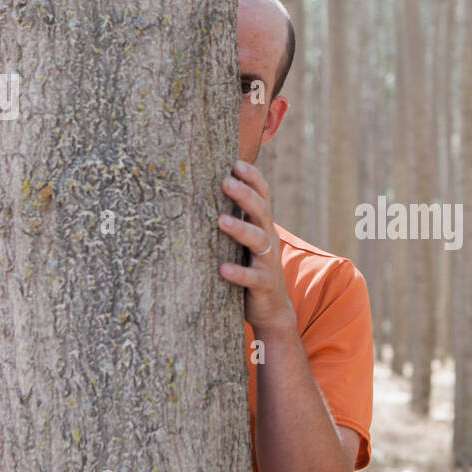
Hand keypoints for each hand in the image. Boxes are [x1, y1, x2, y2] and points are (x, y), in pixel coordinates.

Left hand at [217, 159, 295, 333]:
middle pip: (261, 211)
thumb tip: (201, 192)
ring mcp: (267, 262)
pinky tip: (223, 269)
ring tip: (220, 220)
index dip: (253, 178)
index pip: (263, 195)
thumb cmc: (250, 268)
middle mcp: (268, 239)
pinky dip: (238, 272)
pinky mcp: (263, 284)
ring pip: (258, 240)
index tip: (236, 163)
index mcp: (263, 226)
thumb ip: (234, 219)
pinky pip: (252, 277)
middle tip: (226, 181)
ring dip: (240, 228)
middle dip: (245, 195)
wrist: (271, 309)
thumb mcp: (245, 241)